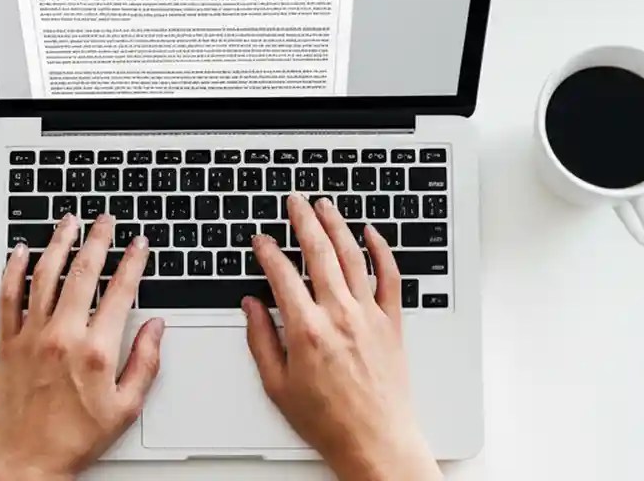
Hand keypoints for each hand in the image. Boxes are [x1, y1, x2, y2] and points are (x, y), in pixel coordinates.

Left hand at [0, 214, 163, 480]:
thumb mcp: (126, 407)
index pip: (121, 291)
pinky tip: (23, 252)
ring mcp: (31, 336)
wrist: (26, 461)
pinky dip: (15, 270)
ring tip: (69, 222)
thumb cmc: (73, 440)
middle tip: (105, 221)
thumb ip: (145, 363)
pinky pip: (8, 296)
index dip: (133, 262)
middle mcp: (62, 336)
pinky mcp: (7, 343)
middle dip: (98, 240)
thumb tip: (156, 329)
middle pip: (83, 272)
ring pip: (45, 275)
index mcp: (96, 351)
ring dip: (59, 243)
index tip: (139, 245)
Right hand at [243, 195, 440, 480]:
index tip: (260, 240)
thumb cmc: (328, 420)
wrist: (375, 440)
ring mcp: (369, 315)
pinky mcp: (392, 322)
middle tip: (294, 201)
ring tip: (324, 205)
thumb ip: (261, 340)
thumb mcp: (278, 385)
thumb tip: (251, 306)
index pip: (282, 275)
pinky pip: (389, 276)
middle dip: (302, 221)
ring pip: (353, 256)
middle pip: (319, 253)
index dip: (267, 251)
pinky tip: (371, 232)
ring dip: (337, 225)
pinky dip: (381, 250)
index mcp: (307, 330)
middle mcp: (339, 315)